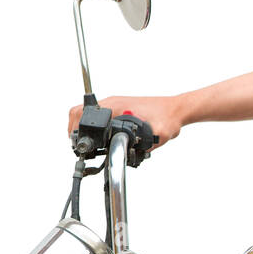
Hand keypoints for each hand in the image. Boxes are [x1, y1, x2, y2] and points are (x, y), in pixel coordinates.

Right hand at [68, 95, 184, 149]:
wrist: (177, 110)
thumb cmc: (168, 117)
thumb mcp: (157, 132)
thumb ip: (146, 142)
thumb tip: (133, 150)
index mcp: (116, 106)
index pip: (83, 111)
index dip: (75, 128)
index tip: (78, 143)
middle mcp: (113, 103)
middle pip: (80, 111)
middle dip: (76, 130)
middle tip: (81, 146)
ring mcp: (115, 106)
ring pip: (88, 115)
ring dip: (85, 129)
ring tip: (89, 145)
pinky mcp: (120, 111)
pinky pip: (100, 118)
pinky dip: (96, 128)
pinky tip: (102, 140)